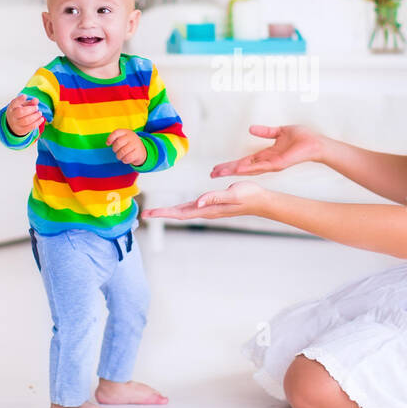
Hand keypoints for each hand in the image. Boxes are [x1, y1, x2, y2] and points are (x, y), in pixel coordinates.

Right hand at [5, 94, 44, 136]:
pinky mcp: (21, 131)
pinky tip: (41, 119)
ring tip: (40, 113)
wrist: (13, 124)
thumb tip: (36, 100)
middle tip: (37, 107)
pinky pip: (30, 127)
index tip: (25, 96)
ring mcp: (16, 124)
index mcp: (12, 107)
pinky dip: (37, 122)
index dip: (19, 99)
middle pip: (20, 112)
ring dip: (35, 116)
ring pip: (26, 120)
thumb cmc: (20, 111)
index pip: (14, 103)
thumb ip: (30, 102)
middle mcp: (12, 116)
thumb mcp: (23, 105)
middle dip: (31, 109)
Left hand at [107, 128, 147, 165]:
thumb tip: (108, 143)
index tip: (108, 144)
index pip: (116, 132)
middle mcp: (132, 137)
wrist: (142, 150)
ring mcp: (136, 144)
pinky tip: (125, 159)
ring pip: (123, 151)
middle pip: (118, 143)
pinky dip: (124, 160)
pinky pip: (128, 158)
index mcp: (127, 132)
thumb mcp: (124, 138)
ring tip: (120, 156)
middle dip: (115, 149)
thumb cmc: (129, 144)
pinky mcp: (138, 153)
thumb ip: (115, 139)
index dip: (110, 138)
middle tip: (116, 151)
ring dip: (119, 156)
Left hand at [141, 180, 268, 219]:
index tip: (149, 214)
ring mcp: (209, 209)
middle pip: (179, 214)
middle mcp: (206, 211)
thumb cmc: (249, 195)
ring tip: (156, 211)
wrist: (261, 201)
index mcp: (207, 209)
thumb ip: (214, 197)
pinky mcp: (212, 205)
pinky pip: (192, 208)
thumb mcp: (232, 193)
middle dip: (162, 213)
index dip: (164, 212)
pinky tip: (179, 207)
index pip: (181, 212)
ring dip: (170, 212)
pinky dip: (181, 208)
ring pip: (185, 212)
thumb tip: (197, 203)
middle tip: (145, 213)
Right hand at [209, 124, 324, 177]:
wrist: (316, 143)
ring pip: (249, 169)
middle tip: (212, 174)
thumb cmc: (302, 137)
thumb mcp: (279, 132)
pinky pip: (261, 166)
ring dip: (234, 170)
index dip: (231, 164)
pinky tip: (238, 169)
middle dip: (228, 170)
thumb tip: (251, 128)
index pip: (245, 161)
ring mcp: (271, 164)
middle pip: (243, 167)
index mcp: (266, 155)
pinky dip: (249, 167)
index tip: (218, 167)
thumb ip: (265, 132)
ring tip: (220, 172)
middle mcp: (267, 162)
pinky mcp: (278, 163)